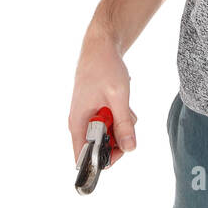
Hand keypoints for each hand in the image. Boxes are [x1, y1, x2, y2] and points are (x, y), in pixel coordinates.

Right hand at [68, 28, 137, 167]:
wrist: (101, 46)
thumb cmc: (104, 68)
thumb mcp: (118, 97)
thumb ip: (123, 124)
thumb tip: (130, 148)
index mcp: (77, 123)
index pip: (82, 157)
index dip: (100, 161)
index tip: (120, 153)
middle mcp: (80, 123)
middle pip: (99, 147)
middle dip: (118, 140)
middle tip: (128, 124)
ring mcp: (88, 116)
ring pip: (108, 135)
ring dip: (121, 126)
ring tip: (125, 108)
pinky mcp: (96, 110)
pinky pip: (110, 123)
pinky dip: (121, 117)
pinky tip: (124, 103)